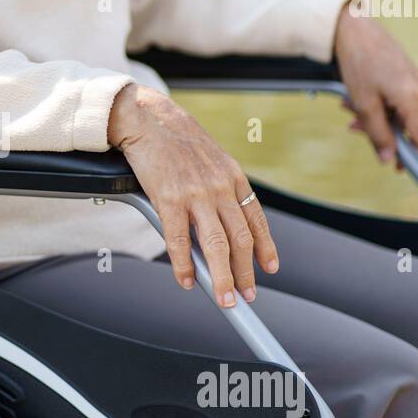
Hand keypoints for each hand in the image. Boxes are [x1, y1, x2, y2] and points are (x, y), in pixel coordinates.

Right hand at [108, 83, 278, 306]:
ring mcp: (196, 194)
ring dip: (222, 278)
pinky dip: (184, 266)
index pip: (256, 219)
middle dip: (246, 272)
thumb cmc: (174, 138)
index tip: (270, 268)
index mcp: (232, 176)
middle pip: (240, 239)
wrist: (147, 118)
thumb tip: (217, 224)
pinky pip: (180, 241)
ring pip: (216, 246)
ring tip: (225, 299)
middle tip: (247, 295)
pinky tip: (187, 280)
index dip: (265, 247)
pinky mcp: (169, 199)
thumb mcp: (209, 159)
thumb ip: (217, 188)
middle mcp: (220, 187)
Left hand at [333, 5, 417, 182]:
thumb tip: (389, 159)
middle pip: (412, 130)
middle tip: (363, 137)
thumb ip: (377, 133)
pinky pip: (398, 102)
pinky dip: (379, 108)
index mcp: (411, 98)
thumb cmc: (358, 63)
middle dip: (390, 139)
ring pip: (401, 116)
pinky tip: (353, 103)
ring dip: (377, 121)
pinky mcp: (407, 77)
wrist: (354, 28)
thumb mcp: (363, 103)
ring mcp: (416, 82)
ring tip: (349, 113)